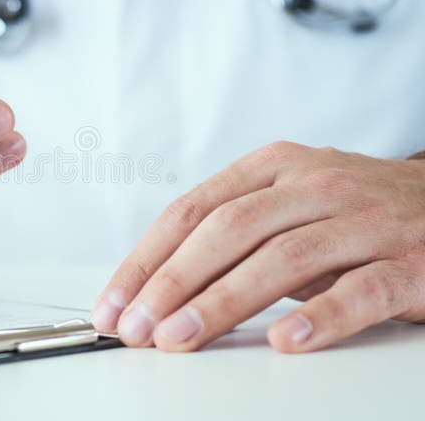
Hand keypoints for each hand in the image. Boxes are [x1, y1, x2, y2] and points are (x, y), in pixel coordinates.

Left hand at [92, 141, 424, 352]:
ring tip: (181, 339)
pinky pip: (361, 289)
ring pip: (281, 258)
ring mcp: (362, 221)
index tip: (114, 303)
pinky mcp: (408, 262)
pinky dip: (321, 316)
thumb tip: (158, 286)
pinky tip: (286, 341)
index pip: (191, 210)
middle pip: (226, 230)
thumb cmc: (352, 211)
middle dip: (171, 282)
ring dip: (222, 302)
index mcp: (272, 168)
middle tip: (135, 328)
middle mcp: (313, 185)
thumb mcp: (287, 205)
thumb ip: (232, 236)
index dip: (146, 259)